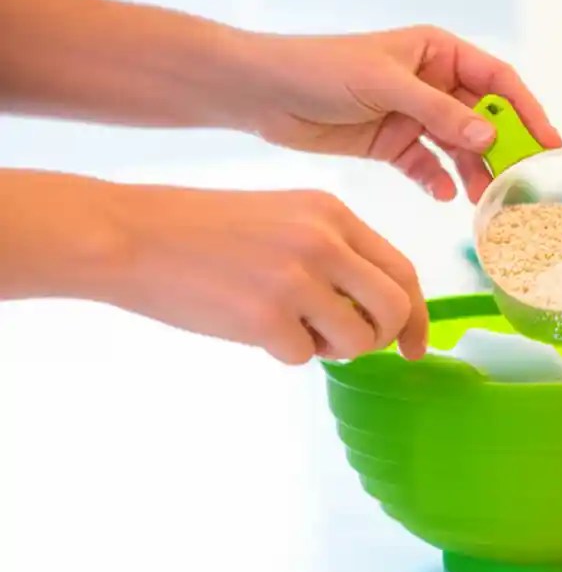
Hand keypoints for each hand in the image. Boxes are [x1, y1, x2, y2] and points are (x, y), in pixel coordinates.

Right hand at [106, 186, 427, 363]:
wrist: (133, 236)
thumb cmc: (205, 232)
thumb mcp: (285, 218)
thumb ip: (336, 254)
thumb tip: (379, 311)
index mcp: (333, 214)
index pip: (403, 271)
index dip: (418, 315)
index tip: (418, 345)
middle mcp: (324, 242)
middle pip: (394, 310)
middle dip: (382, 339)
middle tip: (349, 345)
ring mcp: (297, 279)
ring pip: (357, 341)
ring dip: (332, 350)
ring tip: (291, 328)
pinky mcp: (267, 317)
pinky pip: (304, 357)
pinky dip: (284, 353)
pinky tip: (252, 326)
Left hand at [245, 27, 561, 202]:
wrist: (263, 93)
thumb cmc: (320, 69)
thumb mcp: (387, 85)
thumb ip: (441, 112)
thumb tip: (491, 137)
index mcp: (437, 52)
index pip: (497, 81)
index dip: (527, 111)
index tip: (549, 144)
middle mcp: (432, 82)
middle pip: (484, 119)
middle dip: (503, 150)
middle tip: (521, 182)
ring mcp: (413, 115)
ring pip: (458, 148)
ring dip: (472, 171)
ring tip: (482, 199)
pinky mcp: (392, 144)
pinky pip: (427, 166)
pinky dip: (437, 181)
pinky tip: (444, 196)